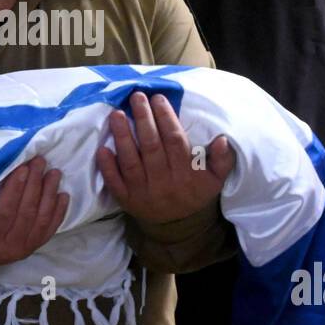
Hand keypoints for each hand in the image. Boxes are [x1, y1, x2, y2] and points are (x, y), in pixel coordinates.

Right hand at [0, 157, 68, 272]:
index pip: (4, 212)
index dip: (15, 189)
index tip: (22, 167)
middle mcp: (7, 246)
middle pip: (26, 213)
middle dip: (35, 184)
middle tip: (40, 161)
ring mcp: (22, 249)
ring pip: (40, 220)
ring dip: (49, 194)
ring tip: (54, 173)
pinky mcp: (31, 248)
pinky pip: (48, 230)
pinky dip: (58, 212)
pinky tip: (63, 195)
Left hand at [97, 92, 234, 225]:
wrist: (176, 226)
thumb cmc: (194, 193)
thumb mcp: (214, 180)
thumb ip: (221, 160)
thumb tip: (222, 140)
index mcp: (185, 174)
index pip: (174, 140)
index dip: (166, 118)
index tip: (159, 98)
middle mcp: (163, 182)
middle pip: (151, 146)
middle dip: (143, 119)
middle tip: (136, 97)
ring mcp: (142, 192)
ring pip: (131, 162)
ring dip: (123, 137)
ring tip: (117, 114)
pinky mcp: (126, 200)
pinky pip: (115, 183)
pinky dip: (107, 167)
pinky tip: (102, 149)